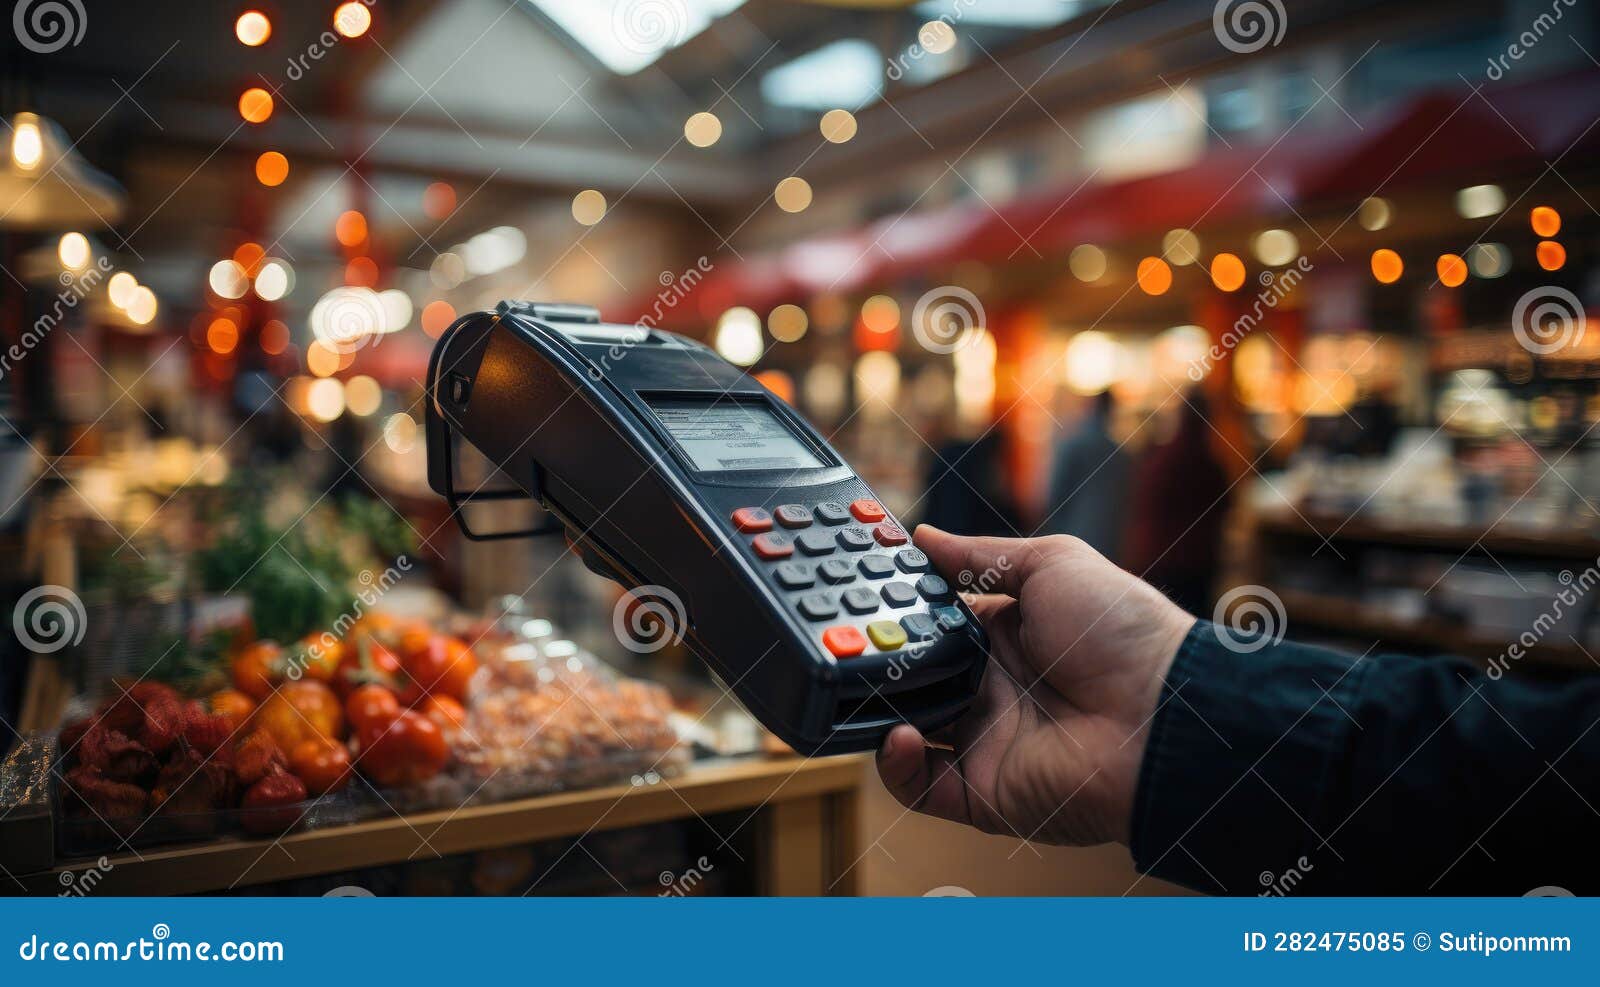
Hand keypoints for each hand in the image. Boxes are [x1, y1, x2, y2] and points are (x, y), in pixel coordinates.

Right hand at [876, 526, 1194, 845]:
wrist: (1163, 713)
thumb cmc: (1121, 631)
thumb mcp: (1051, 564)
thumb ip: (980, 555)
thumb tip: (921, 536)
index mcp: (1006, 637)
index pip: (934, 623)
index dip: (899, 608)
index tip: (859, 588)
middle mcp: (991, 690)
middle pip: (913, 676)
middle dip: (878, 658)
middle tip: (843, 638)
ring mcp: (984, 741)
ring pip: (906, 730)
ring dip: (878, 709)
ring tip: (860, 682)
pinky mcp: (981, 790)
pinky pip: (920, 786)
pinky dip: (896, 764)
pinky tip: (898, 734)